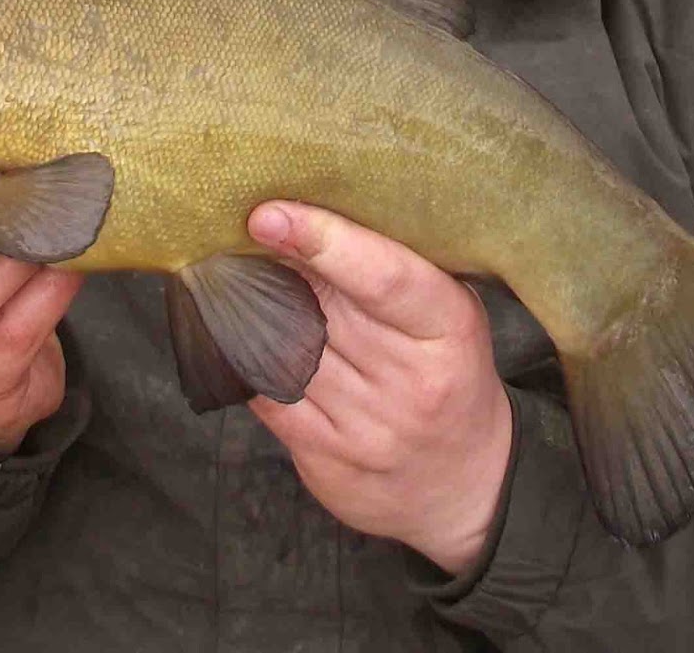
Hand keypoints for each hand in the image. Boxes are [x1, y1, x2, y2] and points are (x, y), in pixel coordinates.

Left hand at [246, 202, 512, 574]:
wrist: (464, 483)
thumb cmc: (448, 372)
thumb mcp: (447, 314)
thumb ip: (395, 269)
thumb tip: (314, 210)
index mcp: (449, 328)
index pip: (383, 277)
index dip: (322, 240)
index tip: (268, 215)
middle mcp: (411, 381)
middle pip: (321, 309)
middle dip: (273, 269)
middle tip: (234, 232)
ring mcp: (369, 427)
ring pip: (285, 352)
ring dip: (249, 312)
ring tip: (229, 276)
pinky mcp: (329, 460)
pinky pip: (267, 396)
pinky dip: (245, 360)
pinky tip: (236, 333)